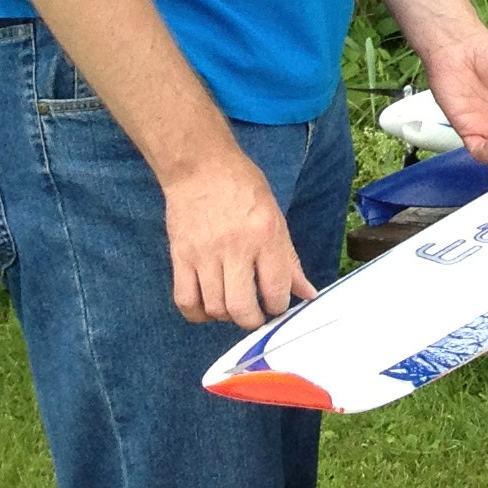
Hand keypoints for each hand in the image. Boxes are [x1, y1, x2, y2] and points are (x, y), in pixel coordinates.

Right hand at [163, 149, 314, 329]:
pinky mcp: (180, 257)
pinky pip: (185, 301)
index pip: (275, 288)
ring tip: (234, 306)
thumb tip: (308, 293)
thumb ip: (290, 259)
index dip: (278, 306)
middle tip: (256, 314)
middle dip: (252, 320)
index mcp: (265, 234)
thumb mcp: (276, 217)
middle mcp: (235, 247)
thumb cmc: (243, 187)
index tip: (276, 304)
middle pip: (241, 307)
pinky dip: (197, 314)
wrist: (200, 166)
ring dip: (227, 316)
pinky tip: (208, 307)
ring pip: (214, 308)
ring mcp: (204, 254)